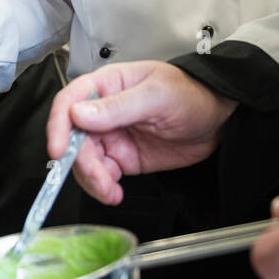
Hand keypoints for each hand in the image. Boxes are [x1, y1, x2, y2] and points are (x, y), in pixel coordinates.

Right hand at [47, 61, 237, 205]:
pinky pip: (101, 174)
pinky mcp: (123, 158)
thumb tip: (78, 114)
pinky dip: (102, 187)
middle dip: (80, 162)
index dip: (58, 125)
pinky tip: (114, 193)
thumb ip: (118, 106)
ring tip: (110, 190)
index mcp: (107, 85)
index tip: (58, 150)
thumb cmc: (192, 94)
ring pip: (84, 160)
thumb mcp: (157, 96)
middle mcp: (103, 111)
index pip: (69, 102)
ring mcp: (112, 136)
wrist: (219, 120)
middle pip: (72, 137)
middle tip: (99, 178)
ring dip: (91, 179)